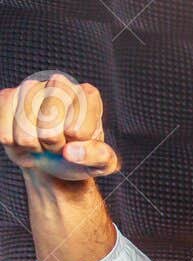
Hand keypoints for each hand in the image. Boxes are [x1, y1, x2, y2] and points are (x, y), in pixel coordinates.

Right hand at [0, 74, 119, 179]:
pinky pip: (3, 125)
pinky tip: (24, 139)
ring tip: (42, 142)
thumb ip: (98, 157)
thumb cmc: (80, 156)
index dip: (72, 142)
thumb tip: (71, 152)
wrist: (52, 158)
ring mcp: (31, 87)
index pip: (77, 126)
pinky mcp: (7, 97)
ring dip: (32, 143)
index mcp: (88, 96)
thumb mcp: (101, 163)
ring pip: (23, 124)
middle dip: (53, 143)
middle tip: (58, 144)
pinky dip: (13, 141)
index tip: (77, 141)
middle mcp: (60, 84)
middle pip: (48, 124)